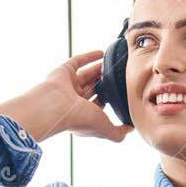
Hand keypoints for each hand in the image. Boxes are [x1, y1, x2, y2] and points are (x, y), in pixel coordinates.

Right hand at [0, 50, 132, 143]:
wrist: (54, 106)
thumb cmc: (77, 119)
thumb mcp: (104, 129)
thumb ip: (118, 133)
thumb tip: (130, 129)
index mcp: (81, 116)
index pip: (97, 107)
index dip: (108, 102)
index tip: (119, 96)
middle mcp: (74, 102)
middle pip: (92, 89)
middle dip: (103, 84)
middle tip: (117, 76)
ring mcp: (68, 86)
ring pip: (86, 76)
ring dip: (98, 70)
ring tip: (112, 64)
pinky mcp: (63, 72)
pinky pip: (77, 62)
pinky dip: (89, 57)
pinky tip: (101, 53)